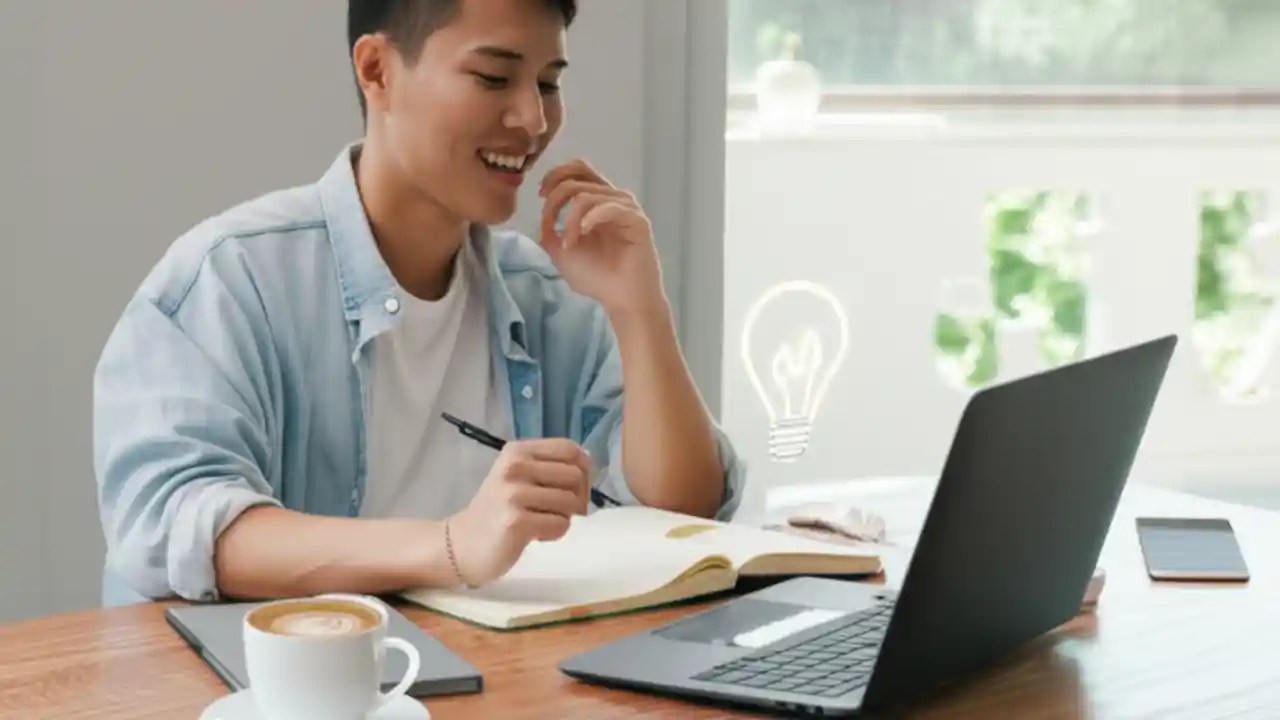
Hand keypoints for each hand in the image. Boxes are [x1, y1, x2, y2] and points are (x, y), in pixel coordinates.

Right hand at [447, 439, 591, 585]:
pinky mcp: (516, 522)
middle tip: (559, 512)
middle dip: (577, 498)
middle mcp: (514, 467)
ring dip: (564, 518)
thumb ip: (549, 466)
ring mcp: (513, 494)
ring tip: (541, 522)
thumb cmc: (497, 510)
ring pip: (571, 503)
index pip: (570, 449)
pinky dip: (554, 534)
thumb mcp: (518, 476)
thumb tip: (590, 463)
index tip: (573, 489)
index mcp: (517, 451)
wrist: (462, 545)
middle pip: (576, 476)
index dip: (583, 470)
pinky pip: (561, 525)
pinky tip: (533, 535)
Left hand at [539, 159, 666, 315]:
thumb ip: (550, 229)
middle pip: (580, 172)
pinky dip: (588, 220)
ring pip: (586, 195)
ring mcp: (626, 207)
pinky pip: (607, 207)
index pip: (577, 169)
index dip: (554, 176)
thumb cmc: (596, 276)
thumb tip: (544, 216)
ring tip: (568, 246)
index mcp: (598, 200)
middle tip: (549, 221)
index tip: (541, 197)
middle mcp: (613, 198)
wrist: (621, 299)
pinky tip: (582, 234)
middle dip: (556, 195)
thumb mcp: (560, 251)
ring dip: (569, 220)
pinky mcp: (637, 220)